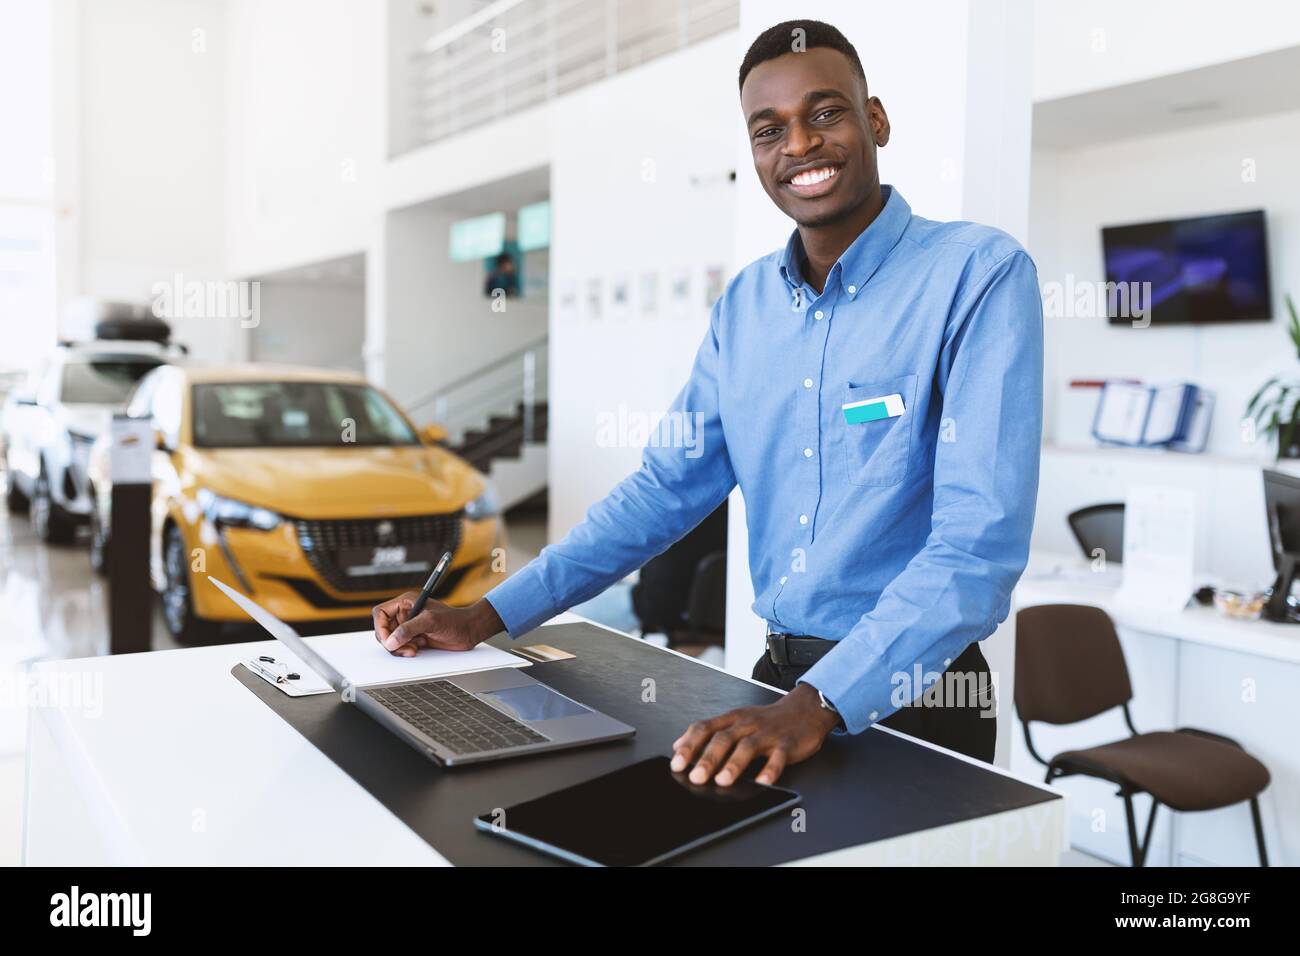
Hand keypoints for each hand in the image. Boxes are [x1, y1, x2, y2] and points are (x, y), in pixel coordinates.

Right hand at [372, 594, 503, 655]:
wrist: (469, 631)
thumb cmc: (454, 620)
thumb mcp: (430, 621)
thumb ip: (409, 630)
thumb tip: (391, 641)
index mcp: (406, 603)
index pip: (380, 613)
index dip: (381, 627)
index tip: (388, 640)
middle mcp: (405, 613)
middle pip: (384, 629)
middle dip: (391, 641)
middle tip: (404, 647)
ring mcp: (410, 626)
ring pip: (392, 640)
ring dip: (399, 647)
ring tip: (413, 649)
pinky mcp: (415, 637)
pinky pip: (401, 646)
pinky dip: (406, 651)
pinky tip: (418, 649)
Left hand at [669, 684, 839, 786]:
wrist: (805, 709)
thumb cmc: (767, 719)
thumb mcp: (735, 720)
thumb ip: (708, 732)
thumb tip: (677, 745)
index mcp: (732, 718)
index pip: (705, 728)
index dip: (689, 745)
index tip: (677, 763)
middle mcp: (747, 724)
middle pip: (724, 739)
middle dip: (708, 758)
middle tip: (696, 777)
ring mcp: (767, 733)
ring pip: (748, 747)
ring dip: (734, 764)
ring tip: (722, 781)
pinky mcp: (787, 744)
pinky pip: (778, 757)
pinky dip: (770, 770)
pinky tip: (762, 782)